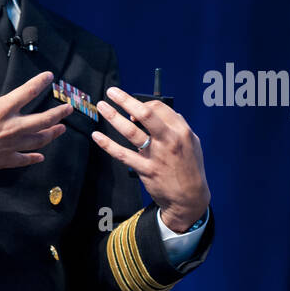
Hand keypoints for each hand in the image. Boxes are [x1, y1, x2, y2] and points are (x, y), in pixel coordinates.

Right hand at [0, 45, 73, 185]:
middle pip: (43, 119)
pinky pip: (25, 159)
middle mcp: (9, 128)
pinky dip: (35, 156)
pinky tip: (41, 155)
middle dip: (59, 113)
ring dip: (53, 133)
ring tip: (61, 128)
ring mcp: (9, 146)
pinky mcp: (5, 160)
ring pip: (39, 139)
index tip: (49, 77)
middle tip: (68, 108)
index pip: (28, 92)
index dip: (41, 82)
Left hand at [92, 86, 209, 232]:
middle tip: (112, 92)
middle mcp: (168, 140)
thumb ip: (178, 126)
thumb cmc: (190, 168)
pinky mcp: (145, 170)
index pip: (158, 108)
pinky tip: (97, 136)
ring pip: (131, 132)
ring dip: (113, 117)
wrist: (189, 198)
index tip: (132, 108)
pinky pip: (122, 154)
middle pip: (145, 114)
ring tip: (101, 106)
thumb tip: (163, 112)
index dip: (142, 104)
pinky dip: (108, 144)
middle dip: (126, 100)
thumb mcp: (193, 143)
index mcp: (181, 131)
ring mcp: (156, 155)